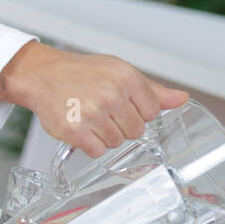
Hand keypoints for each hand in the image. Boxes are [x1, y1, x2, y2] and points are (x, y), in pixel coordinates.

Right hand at [0, 40, 188, 156]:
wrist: (43, 75)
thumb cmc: (82, 73)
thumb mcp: (120, 72)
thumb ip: (152, 90)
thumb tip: (181, 99)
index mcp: (127, 78)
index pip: (153, 112)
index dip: (138, 111)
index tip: (123, 104)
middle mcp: (111, 94)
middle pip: (136, 131)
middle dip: (121, 124)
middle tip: (103, 110)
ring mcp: (93, 114)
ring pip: (117, 142)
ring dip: (104, 134)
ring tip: (90, 116)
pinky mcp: (75, 131)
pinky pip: (97, 151)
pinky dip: (90, 144)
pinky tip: (81, 127)